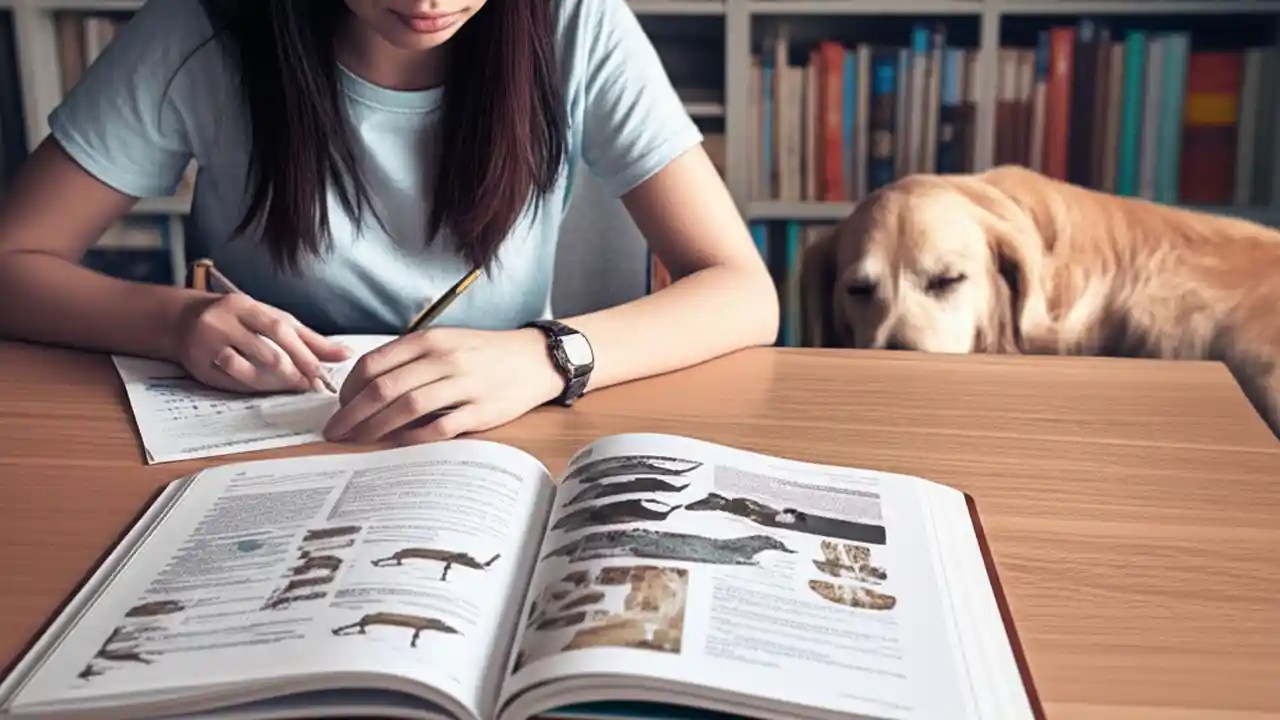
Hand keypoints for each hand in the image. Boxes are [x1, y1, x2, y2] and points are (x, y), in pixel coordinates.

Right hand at [172, 292, 349, 392]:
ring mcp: (208, 344)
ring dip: (273, 383)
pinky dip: (251, 387)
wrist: (182, 320)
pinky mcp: (198, 366)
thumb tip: (345, 354)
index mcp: (245, 305)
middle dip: (293, 371)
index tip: (322, 373)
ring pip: (246, 370)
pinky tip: (264, 389)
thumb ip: (308, 338)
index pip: (280, 329)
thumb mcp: (271, 319)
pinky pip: (230, 382)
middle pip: (266, 351)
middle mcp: (223, 321)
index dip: (304, 353)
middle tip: (309, 385)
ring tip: (290, 386)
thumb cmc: (239, 319)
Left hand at [322, 327, 562, 443]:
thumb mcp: (446, 342)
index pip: (374, 363)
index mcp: (429, 340)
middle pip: (384, 388)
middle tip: (335, 432)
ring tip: (358, 441)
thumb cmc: (484, 353)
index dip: (349, 388)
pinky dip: (412, 437)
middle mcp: (444, 359)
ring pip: (406, 407)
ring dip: (375, 428)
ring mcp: (463, 385)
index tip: (340, 406)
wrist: (535, 359)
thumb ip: (410, 359)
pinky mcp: (480, 411)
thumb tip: (367, 387)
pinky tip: (397, 444)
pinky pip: (438, 427)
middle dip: (352, 413)